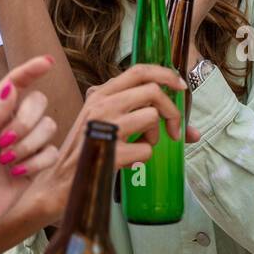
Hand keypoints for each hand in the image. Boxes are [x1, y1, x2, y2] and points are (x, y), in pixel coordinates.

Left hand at [0, 56, 60, 232]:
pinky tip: (18, 174)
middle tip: (4, 144)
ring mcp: (27, 142)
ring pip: (49, 128)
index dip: (31, 70)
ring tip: (8, 163)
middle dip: (26, 123)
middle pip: (39, 104)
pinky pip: (52, 152)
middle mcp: (13, 122)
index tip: (48, 61)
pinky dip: (36, 164)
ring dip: (29, 147)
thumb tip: (11, 87)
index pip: (16, 82)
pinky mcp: (37, 163)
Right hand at [79, 64, 200, 169]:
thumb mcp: (105, 122)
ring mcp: (105, 126)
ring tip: (139, 146)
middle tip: (173, 130)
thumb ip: (139, 116)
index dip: (166, 74)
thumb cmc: (88, 151)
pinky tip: (128, 161)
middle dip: (171, 111)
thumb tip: (193, 132)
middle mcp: (101, 105)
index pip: (138, 71)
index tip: (181, 86)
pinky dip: (143, 158)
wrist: (60, 182)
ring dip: (154, 137)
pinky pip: (146, 150)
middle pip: (152, 91)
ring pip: (151, 118)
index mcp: (100, 94)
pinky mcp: (110, 151)